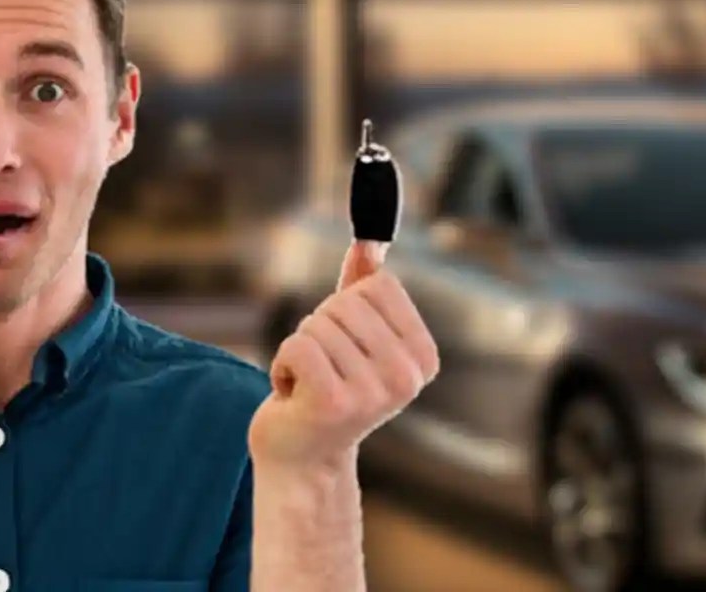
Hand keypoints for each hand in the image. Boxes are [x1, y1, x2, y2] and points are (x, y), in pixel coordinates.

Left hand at [248, 241, 439, 473]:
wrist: (302, 460)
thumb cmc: (326, 391)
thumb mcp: (351, 337)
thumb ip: (362, 290)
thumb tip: (369, 244)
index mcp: (423, 358)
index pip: (380, 285)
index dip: (348, 306)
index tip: (345, 346)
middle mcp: (407, 377)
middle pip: (346, 302)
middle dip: (320, 327)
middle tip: (323, 369)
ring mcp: (373, 393)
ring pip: (317, 323)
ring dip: (299, 349)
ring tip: (308, 384)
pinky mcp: (334, 403)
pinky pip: (297, 345)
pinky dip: (282, 364)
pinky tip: (293, 394)